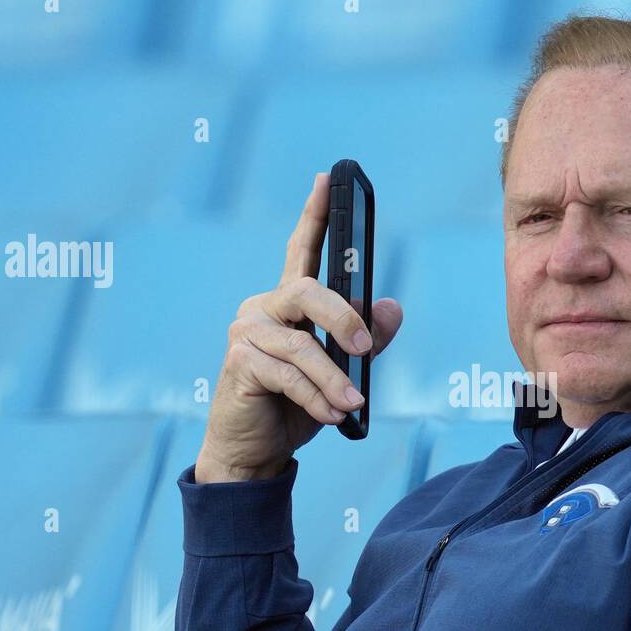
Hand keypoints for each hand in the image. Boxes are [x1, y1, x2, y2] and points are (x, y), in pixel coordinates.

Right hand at [195, 172, 402, 482]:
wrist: (252, 451)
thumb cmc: (293, 407)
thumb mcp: (341, 373)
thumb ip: (367, 341)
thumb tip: (391, 308)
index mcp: (287, 304)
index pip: (300, 250)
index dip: (314, 214)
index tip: (328, 179)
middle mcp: (263, 309)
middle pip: (306, 291)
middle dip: (342, 318)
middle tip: (365, 350)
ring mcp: (246, 333)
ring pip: (301, 345)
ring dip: (333, 379)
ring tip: (353, 404)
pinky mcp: (239, 363)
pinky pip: (287, 375)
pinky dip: (316, 397)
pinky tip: (333, 416)